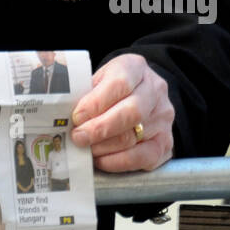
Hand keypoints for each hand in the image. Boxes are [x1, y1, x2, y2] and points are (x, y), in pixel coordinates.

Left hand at [70, 54, 173, 170]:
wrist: (141, 94)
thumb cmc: (112, 88)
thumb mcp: (99, 79)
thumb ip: (86, 93)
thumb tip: (64, 117)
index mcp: (136, 67)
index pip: (119, 84)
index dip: (96, 103)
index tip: (77, 116)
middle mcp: (155, 91)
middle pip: (131, 112)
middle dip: (99, 128)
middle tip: (78, 137)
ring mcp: (163, 118)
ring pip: (134, 137)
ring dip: (104, 147)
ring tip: (86, 149)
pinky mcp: (166, 143)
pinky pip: (143, 158)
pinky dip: (118, 162)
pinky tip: (101, 160)